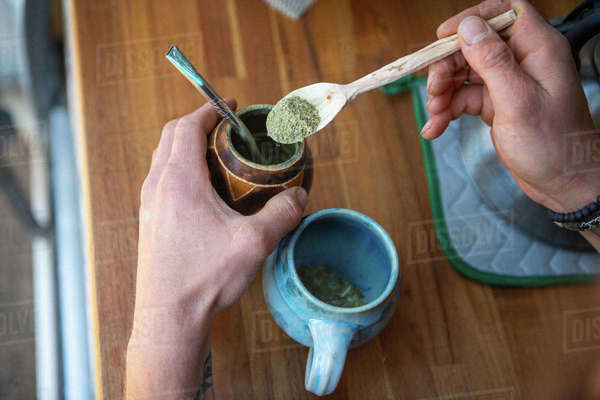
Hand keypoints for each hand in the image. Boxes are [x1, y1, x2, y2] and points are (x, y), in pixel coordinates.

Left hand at [126, 100, 306, 398]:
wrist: (168, 316)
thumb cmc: (204, 278)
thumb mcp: (253, 244)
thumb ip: (280, 215)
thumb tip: (299, 198)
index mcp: (179, 181)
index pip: (186, 128)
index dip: (208, 111)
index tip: (229, 107)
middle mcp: (158, 186)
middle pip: (170, 137)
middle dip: (197, 124)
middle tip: (225, 128)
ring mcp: (150, 205)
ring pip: (163, 158)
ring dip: (185, 146)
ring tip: (215, 155)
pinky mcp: (150, 222)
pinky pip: (161, 180)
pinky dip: (179, 168)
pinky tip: (203, 189)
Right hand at [423, 0, 599, 212]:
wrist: (563, 184)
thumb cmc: (553, 145)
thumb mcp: (518, 102)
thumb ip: (492, 62)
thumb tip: (468, 27)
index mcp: (538, 49)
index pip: (504, 12)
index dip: (472, 19)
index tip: (442, 37)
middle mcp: (523, 60)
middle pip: (475, 45)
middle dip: (448, 66)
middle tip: (433, 90)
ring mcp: (509, 82)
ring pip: (465, 72)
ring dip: (443, 91)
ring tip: (434, 114)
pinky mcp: (498, 104)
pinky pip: (465, 98)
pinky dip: (448, 111)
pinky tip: (435, 127)